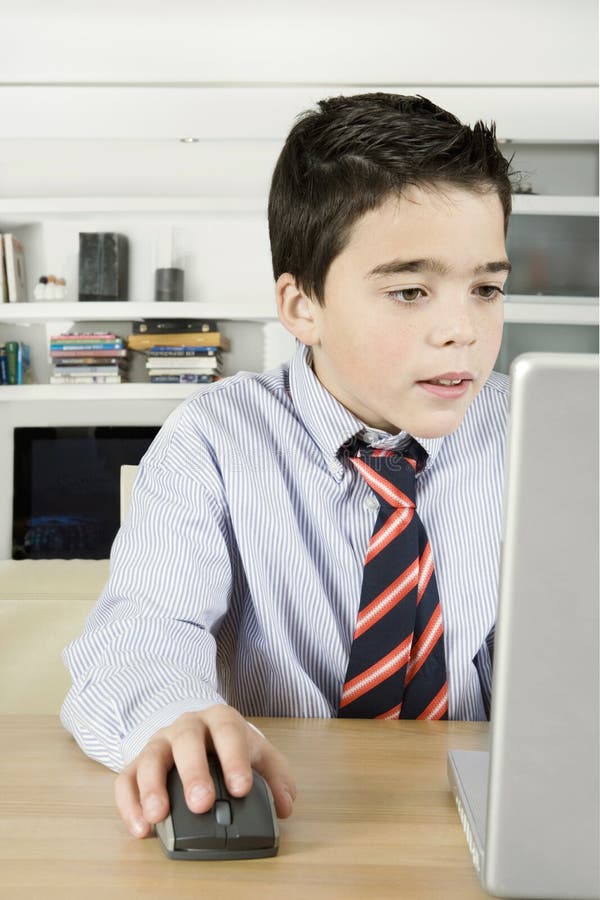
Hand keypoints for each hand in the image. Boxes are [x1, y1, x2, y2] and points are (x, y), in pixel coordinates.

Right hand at [114, 704, 296, 837]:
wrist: (199, 731)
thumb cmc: (229, 745)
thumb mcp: (258, 753)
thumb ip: (275, 776)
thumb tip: (284, 806)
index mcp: (220, 720)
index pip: (228, 731)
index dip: (234, 758)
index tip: (241, 788)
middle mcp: (187, 726)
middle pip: (186, 740)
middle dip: (193, 772)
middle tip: (201, 803)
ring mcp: (159, 744)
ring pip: (150, 758)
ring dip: (152, 787)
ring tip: (158, 816)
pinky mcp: (136, 764)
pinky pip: (125, 779)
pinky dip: (128, 804)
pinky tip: (140, 828)